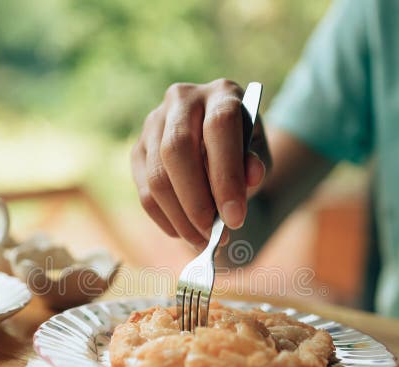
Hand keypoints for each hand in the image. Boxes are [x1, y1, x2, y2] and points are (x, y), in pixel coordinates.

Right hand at [131, 79, 268, 247]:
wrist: (220, 144)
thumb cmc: (244, 151)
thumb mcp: (260, 156)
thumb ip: (257, 165)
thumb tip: (252, 177)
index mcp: (221, 93)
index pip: (219, 126)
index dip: (226, 175)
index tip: (235, 218)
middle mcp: (182, 99)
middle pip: (177, 151)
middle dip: (196, 202)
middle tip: (213, 235)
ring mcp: (153, 123)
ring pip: (156, 177)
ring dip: (180, 218)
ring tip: (204, 241)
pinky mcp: (138, 149)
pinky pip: (144, 193)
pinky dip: (166, 220)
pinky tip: (186, 233)